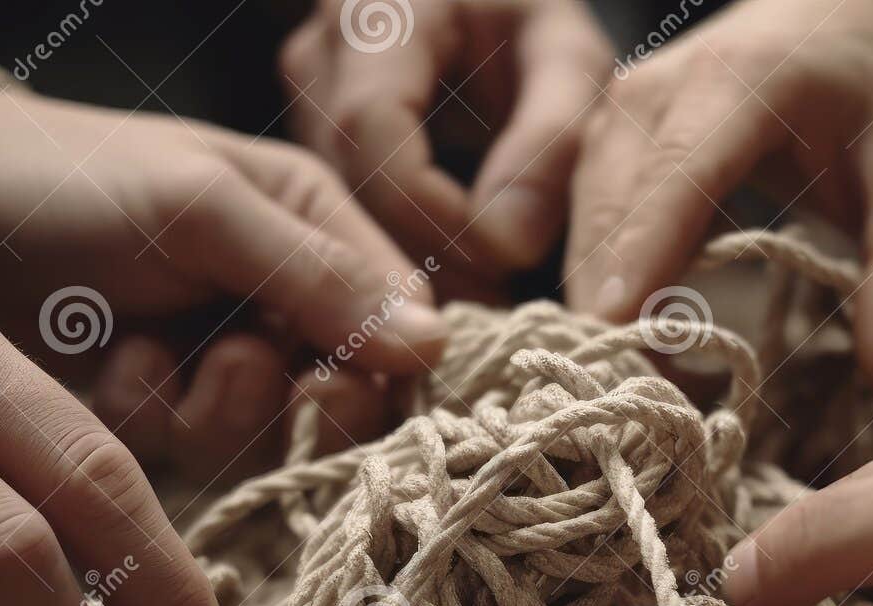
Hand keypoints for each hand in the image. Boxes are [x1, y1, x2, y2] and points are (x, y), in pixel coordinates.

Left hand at [0, 89, 443, 477]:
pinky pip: (192, 451)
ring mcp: (228, 358)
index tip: (328, 383)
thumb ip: (317, 276)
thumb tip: (437, 344)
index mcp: (319, 228)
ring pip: (269, 436)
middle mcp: (287, 300)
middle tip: (235, 368)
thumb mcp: (202, 211)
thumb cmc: (76, 181)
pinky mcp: (170, 407)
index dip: (382, 370)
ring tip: (151, 352)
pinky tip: (110, 361)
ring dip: (210, 409)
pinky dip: (150, 413)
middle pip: (348, 397)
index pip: (403, 322)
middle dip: (289, 400)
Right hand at [281, 0, 612, 294]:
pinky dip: (401, 263)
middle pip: (345, 183)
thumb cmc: (535, 28)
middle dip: (422, 257)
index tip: (502, 261)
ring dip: (410, 272)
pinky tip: (456, 288)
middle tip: (499, 308)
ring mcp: (303, 110)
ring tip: (487, 302)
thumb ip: (551, 141)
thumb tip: (509, 246)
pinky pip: (344, 222)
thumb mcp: (569, 60)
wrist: (495, 16)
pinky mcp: (312, 154)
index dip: (430, 209)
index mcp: (377, 12)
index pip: (370, 126)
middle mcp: (319, 59)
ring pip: (336, 215)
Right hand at [566, 0, 872, 391]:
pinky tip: (643, 346)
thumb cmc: (867, 91)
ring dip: (607, 317)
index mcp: (731, 83)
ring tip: (662, 392)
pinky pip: (576, 235)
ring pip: (579, 238)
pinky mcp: (588, 147)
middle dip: (621, 320)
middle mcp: (647, 95)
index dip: (644, 261)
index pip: (675, 179)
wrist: (817, 14)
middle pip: (609, 222)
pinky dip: (603, 296)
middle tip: (665, 416)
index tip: (619, 340)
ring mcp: (606, 120)